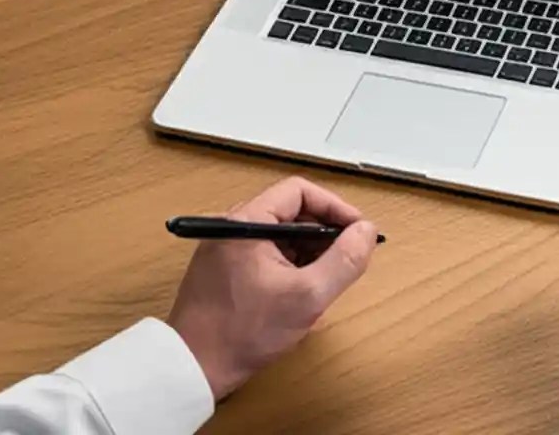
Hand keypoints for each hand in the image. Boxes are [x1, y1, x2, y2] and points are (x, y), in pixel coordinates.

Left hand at [167, 177, 378, 399]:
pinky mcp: (223, 269)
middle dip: (325, 232)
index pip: (299, 191)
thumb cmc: (245, 331)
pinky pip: (266, 253)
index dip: (335, 207)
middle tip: (348, 257)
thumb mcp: (308, 296)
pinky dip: (290, 264)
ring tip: (326, 279)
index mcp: (246, 222)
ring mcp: (224, 249)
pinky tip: (302, 291)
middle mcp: (232, 227)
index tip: (358, 231)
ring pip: (280, 234)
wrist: (192, 368)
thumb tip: (366, 231)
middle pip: (291, 211)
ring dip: (309, 250)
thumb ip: (345, 260)